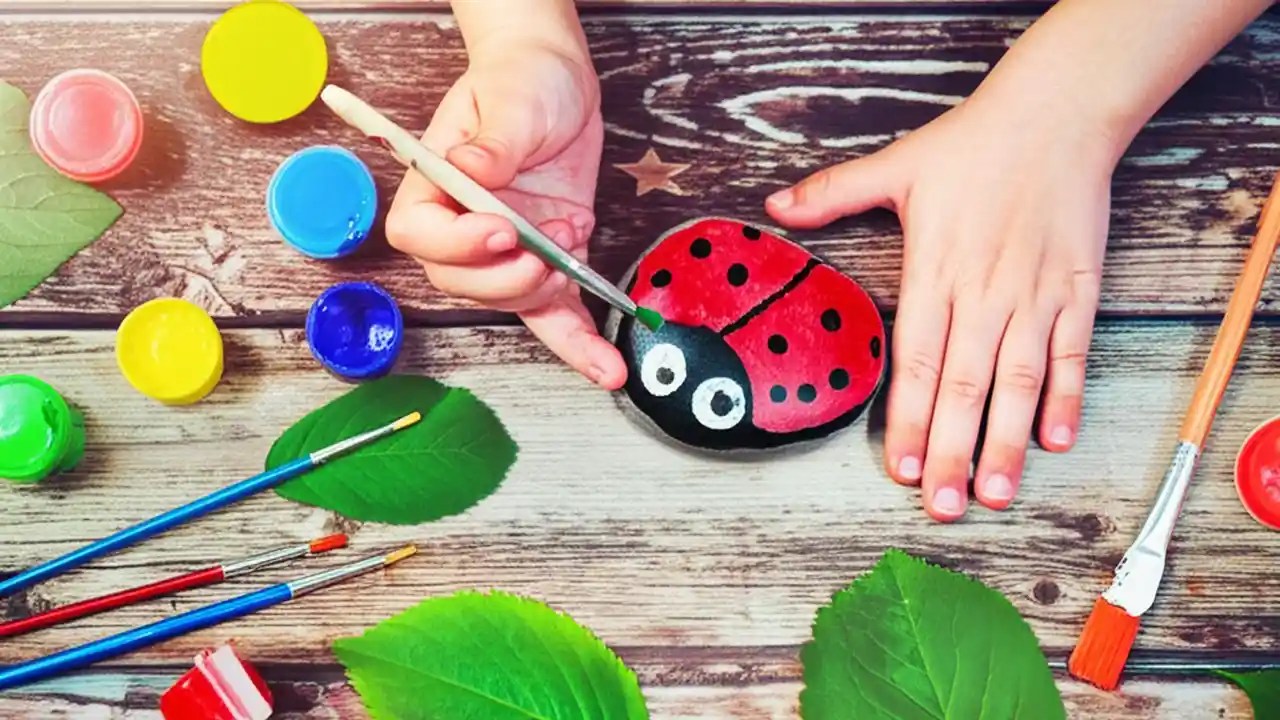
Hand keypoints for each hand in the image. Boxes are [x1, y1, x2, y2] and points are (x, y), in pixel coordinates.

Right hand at [386, 41, 625, 389]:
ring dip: (545, 294)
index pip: (420, 234)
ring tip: (573, 252)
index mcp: (432, 186)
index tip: (500, 229)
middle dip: (506, 279)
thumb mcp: (511, 100)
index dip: (457, 244)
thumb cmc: (520, 82)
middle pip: (462, 281)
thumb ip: (494, 139)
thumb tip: (472, 168)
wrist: (556, 83)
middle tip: (545, 257)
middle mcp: (461, 228)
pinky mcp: (545, 263)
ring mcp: (504, 252)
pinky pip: (555, 315)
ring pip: (510, 302)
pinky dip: (580, 343)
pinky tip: (605, 368)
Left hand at [765, 94, 1113, 521]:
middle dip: (951, 451)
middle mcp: (983, 295)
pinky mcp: (1076, 291)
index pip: (916, 361)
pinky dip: (1066, 397)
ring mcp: (1033, 297)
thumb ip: (832, 195)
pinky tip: (1055, 441)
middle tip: (941, 506)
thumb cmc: (972, 144)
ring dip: (1007, 442)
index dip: (906, 419)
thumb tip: (774, 208)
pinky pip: (1071, 354)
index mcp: (934, 273)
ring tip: (995, 494)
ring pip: (1018, 382)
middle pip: (964, 386)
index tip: (898, 468)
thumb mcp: (894, 166)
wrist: (1055, 116)